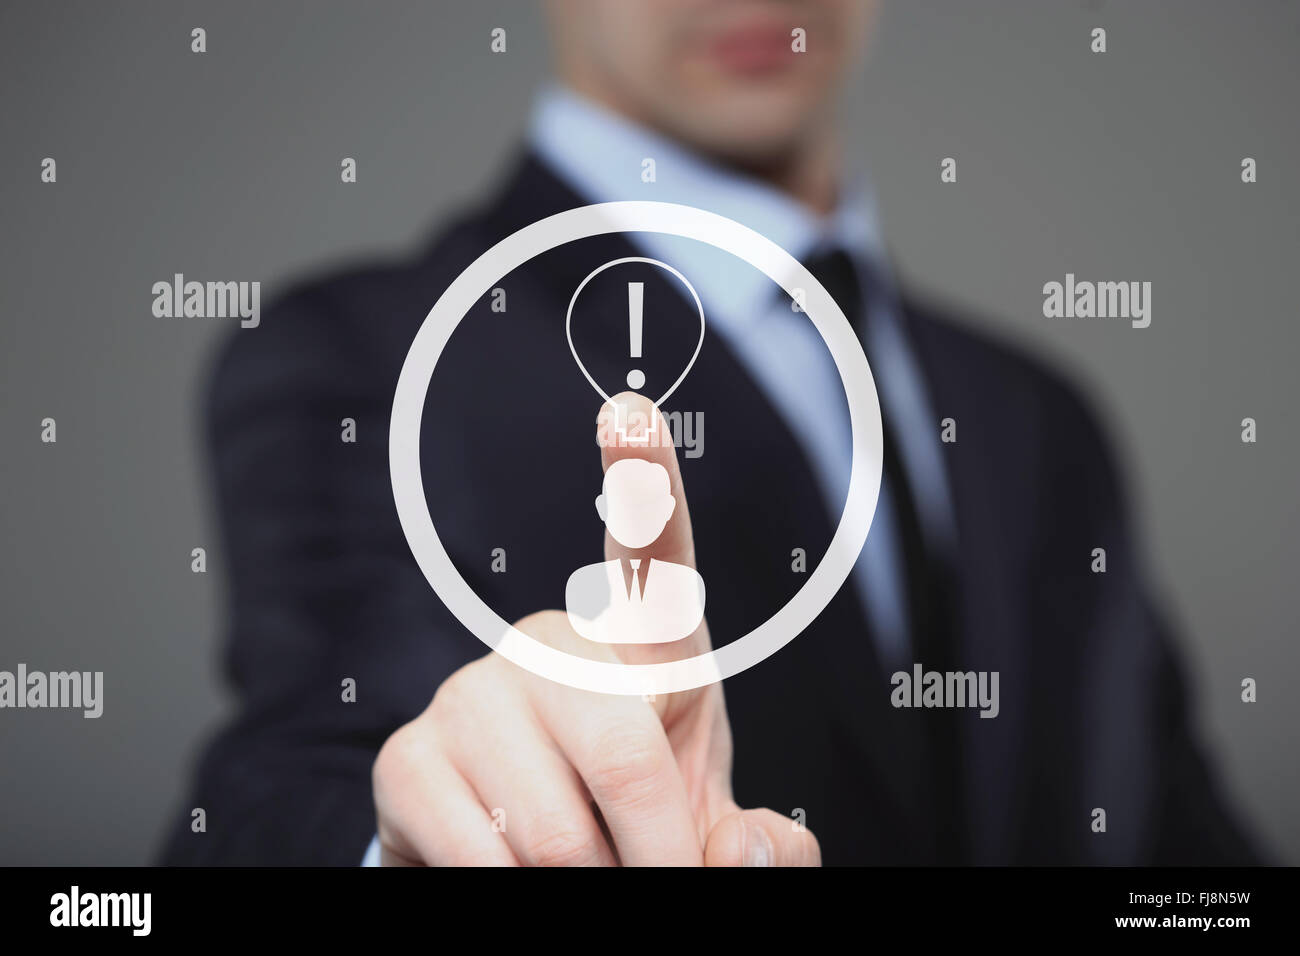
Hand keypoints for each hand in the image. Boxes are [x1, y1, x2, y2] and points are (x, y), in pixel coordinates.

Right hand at [372, 392, 819, 864]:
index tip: (629, 412)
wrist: (521, 865)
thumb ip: (762, 847)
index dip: (644, 482)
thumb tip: (745, 850)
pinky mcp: (408, 758)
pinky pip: (482, 856)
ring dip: (591, 885)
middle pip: (627, 753)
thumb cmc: (634, 822)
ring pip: (555, 829)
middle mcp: (552, 646)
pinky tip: (514, 878)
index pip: (652, 554)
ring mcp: (472, 695)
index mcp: (646, 647)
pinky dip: (517, 895)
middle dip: (659, 857)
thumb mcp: (711, 829)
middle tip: (662, 887)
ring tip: (588, 877)